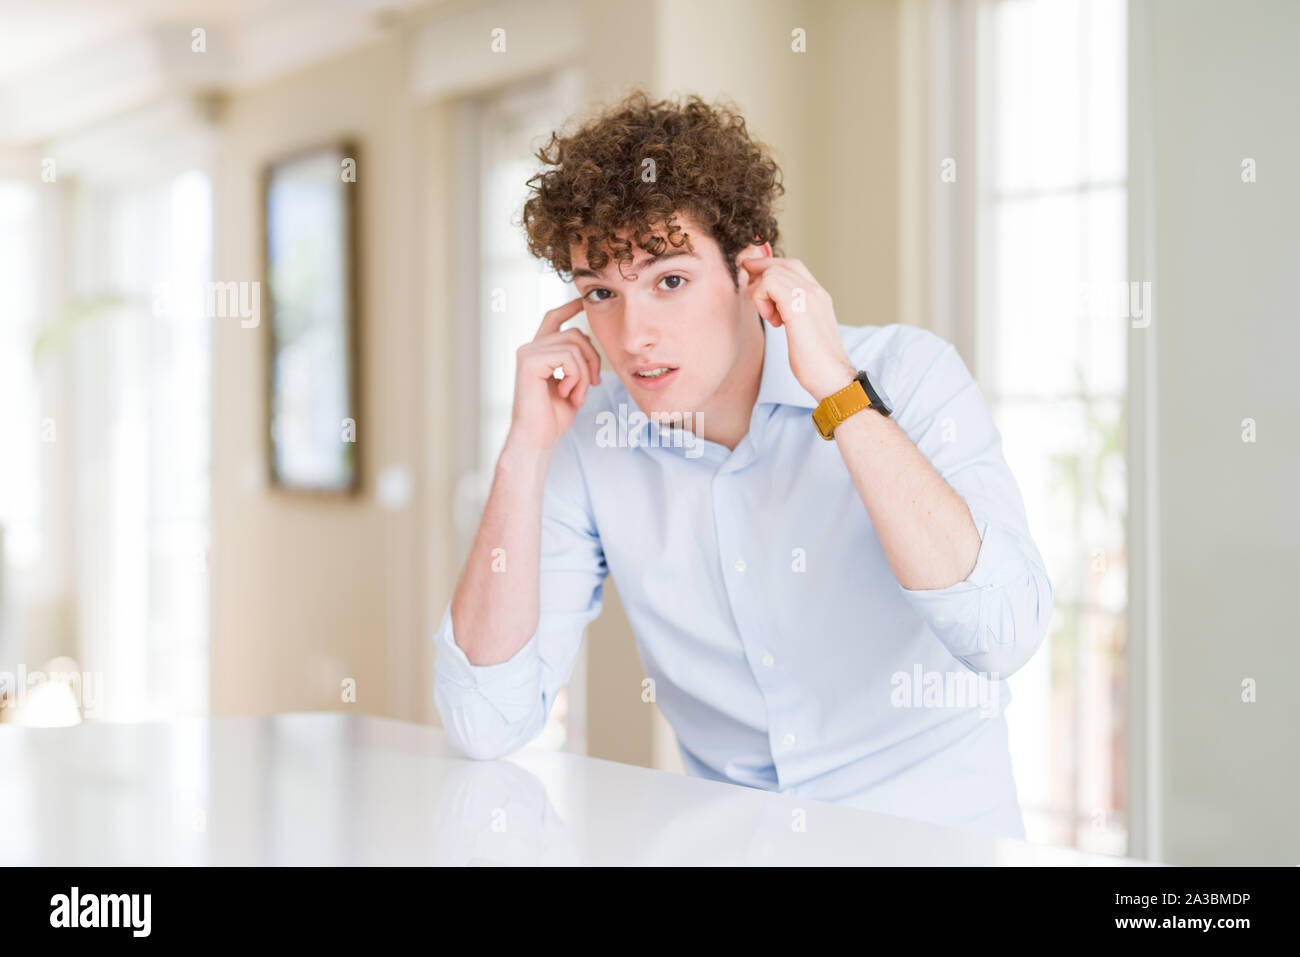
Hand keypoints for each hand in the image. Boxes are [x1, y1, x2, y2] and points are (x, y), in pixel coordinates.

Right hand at [507, 297, 602, 453]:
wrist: (537, 439)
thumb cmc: (552, 418)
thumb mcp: (571, 384)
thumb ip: (575, 362)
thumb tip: (587, 342)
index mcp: (539, 352)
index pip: (554, 319)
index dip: (570, 308)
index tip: (584, 301)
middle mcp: (530, 348)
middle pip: (575, 334)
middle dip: (592, 358)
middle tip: (592, 385)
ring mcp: (528, 353)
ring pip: (574, 345)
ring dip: (584, 373)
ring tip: (577, 395)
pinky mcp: (529, 362)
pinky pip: (568, 356)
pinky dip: (576, 377)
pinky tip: (567, 393)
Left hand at [740, 256, 855, 399]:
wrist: (833, 378)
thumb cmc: (816, 362)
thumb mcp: (802, 330)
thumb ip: (791, 313)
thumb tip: (773, 308)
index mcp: (819, 296)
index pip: (793, 266)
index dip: (770, 268)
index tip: (754, 280)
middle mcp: (816, 291)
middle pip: (782, 264)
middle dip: (759, 272)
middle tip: (749, 290)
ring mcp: (809, 296)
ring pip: (773, 272)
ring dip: (761, 292)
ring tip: (769, 316)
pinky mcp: (798, 306)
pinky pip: (770, 284)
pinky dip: (761, 298)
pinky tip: (771, 319)